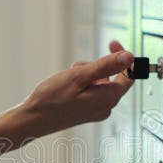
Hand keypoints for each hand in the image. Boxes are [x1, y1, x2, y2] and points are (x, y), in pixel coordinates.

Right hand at [16, 41, 133, 135]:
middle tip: (75, 67)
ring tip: (67, 79)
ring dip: (85, 74)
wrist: (33, 119)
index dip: (123, 57)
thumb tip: (130, 57)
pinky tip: (66, 87)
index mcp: (109, 98)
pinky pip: (91, 91)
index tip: (112, 43)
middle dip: (95, 66)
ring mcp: (96, 110)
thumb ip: (106, 66)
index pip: (128, 75)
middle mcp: (106, 107)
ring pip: (98, 82)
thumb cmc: (53, 99)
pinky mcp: (87, 111)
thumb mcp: (79, 76)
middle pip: (111, 77)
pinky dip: (81, 83)